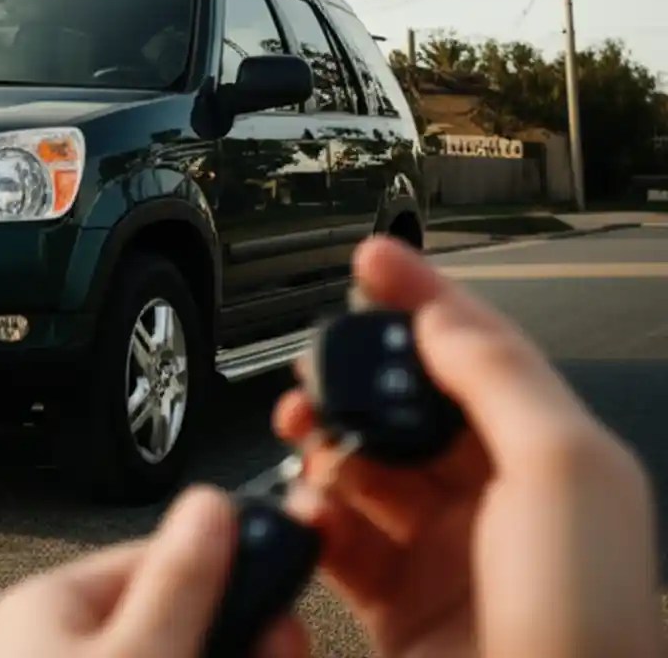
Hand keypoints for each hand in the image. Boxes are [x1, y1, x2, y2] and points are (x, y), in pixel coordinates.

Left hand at [0, 486, 310, 657]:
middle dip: (235, 622)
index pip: (154, 558)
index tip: (277, 584)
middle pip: (172, 610)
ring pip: (176, 646)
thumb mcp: (143, 653)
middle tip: (281, 642)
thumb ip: (180, 580)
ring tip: (270, 651)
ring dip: (228, 646)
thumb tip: (210, 505)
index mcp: (48, 606)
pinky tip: (245, 657)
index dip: (225, 570)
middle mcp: (57, 643)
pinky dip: (201, 657)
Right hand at [279, 236, 661, 656]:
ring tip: (300, 441)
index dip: (424, 298)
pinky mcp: (401, 606)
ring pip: (369, 470)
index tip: (373, 261)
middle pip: (413, 408)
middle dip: (358, 379)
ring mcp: (449, 554)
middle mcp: (502, 502)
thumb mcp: (566, 473)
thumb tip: (440, 320)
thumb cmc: (584, 625)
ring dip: (327, 447)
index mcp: (554, 459)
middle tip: (315, 370)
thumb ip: (502, 381)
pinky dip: (316, 520)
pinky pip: (343, 542)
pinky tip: (308, 515)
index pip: (480, 353)